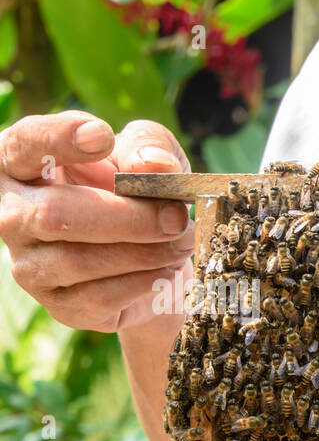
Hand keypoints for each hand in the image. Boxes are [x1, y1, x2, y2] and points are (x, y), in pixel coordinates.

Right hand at [0, 111, 193, 332]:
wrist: (157, 260)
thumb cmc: (141, 194)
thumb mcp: (151, 156)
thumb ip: (151, 146)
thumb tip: (153, 165)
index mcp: (20, 163)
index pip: (25, 144)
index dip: (59, 139)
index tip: (103, 136)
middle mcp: (11, 214)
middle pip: (55, 214)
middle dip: (127, 217)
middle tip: (176, 217)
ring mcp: (29, 265)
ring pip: (80, 260)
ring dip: (145, 252)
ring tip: (180, 242)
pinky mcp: (60, 304)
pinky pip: (101, 296)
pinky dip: (144, 282)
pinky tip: (165, 269)